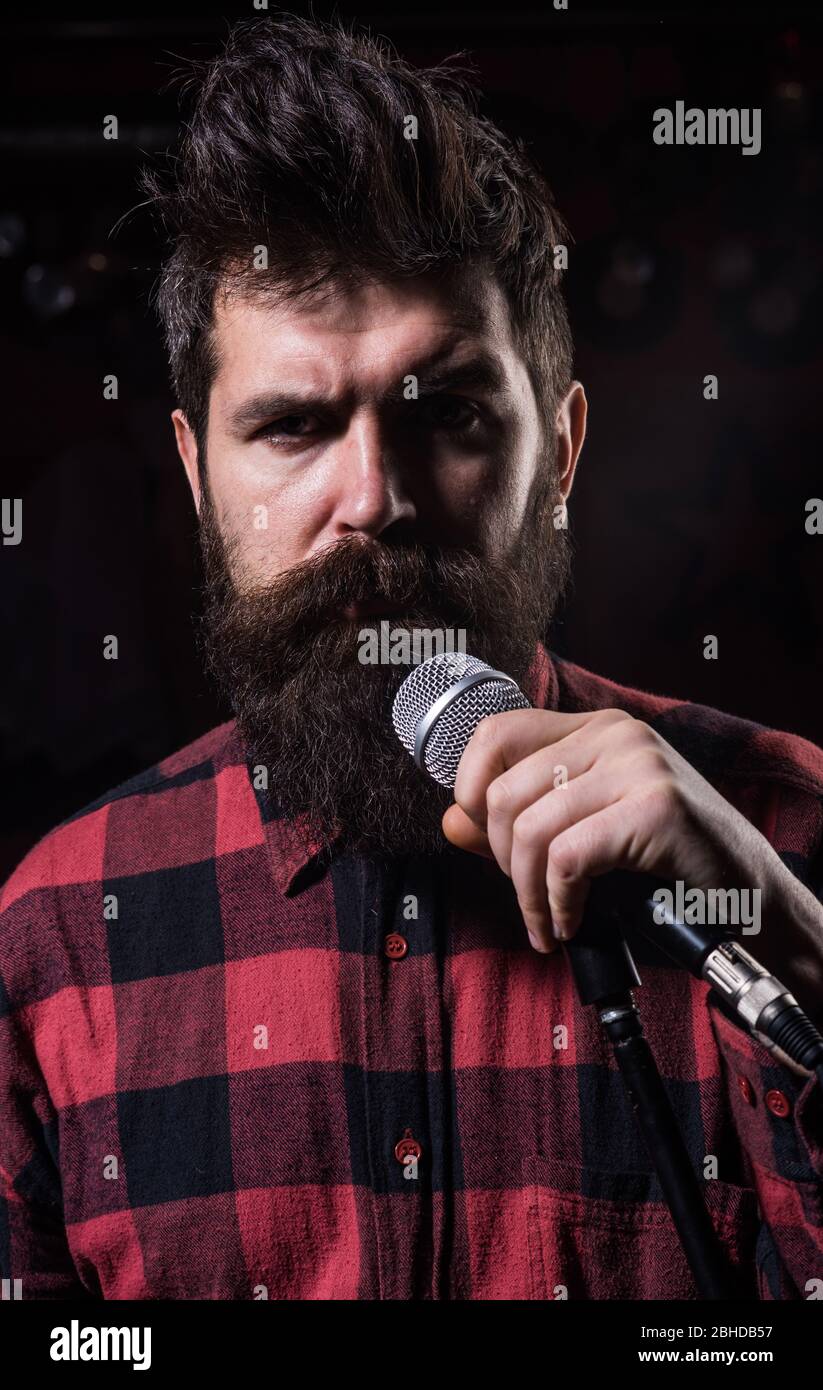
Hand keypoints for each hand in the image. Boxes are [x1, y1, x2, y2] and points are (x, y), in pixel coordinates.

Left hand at [442, 708, 822, 1008]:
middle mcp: (615, 734)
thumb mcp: (586, 835)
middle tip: (528, 895)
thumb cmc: (667, 868)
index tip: (485, 840)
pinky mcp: (655, 808)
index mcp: (595, 729)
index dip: (469, 787)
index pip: (496, 733)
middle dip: (503, 860)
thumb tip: (450, 821)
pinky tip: (571, 921)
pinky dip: (557, 902)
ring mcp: (637, 766)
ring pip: (530, 827)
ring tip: (546, 920)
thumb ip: (517, 825)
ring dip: (527, 893)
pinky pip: (567, 858)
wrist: (751, 898)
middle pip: (504, 791)